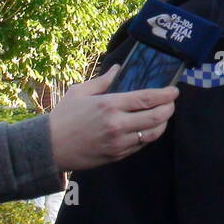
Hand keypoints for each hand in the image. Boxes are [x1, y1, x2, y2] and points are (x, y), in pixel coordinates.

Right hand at [46, 64, 178, 171]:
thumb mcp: (80, 92)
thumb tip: (118, 68)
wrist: (49, 148)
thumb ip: (102, 81)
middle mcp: (117, 125)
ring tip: (163, 114)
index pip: (146, 99)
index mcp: (109, 105)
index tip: (174, 90)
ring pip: (153, 134)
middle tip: (172, 102)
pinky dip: (150, 135)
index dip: (165, 94)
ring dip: (163, 123)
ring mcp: (119, 142)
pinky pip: (141, 145)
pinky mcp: (117, 155)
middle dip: (169, 108)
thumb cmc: (63, 117)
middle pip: (156, 117)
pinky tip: (149, 127)